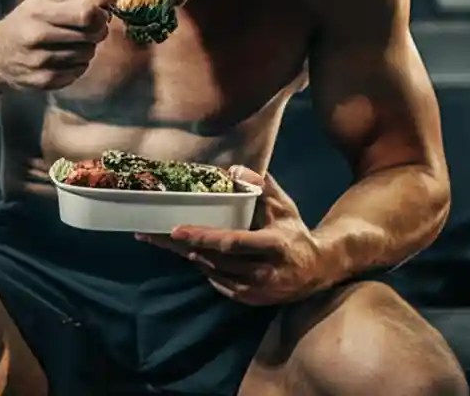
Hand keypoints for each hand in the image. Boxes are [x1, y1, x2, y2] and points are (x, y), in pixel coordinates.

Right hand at [0, 0, 108, 89]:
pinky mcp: (44, 81)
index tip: (97, 13)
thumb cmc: (23, 21)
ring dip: (87, 47)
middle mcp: (38, 37)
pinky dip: (78, 64)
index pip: (86, 14)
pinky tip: (65, 57)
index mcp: (38, 12)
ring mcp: (41, 62)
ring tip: (72, 42)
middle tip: (88, 28)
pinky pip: (79, 71)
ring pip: (87, 54)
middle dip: (96, 30)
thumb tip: (101, 1)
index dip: (99, 13)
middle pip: (91, 35)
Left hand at [136, 166, 329, 305]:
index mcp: (273, 245)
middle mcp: (264, 272)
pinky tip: (189, 253)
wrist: (318, 270)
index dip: (203, 236)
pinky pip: (219, 283)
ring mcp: (257, 290)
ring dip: (188, 255)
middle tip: (151, 234)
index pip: (232, 242)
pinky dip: (204, 267)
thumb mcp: (283, 205)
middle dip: (182, 246)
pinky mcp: (250, 299)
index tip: (176, 230)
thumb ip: (261, 186)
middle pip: (215, 259)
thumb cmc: (294, 231)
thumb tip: (234, 168)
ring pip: (213, 271)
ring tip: (163, 240)